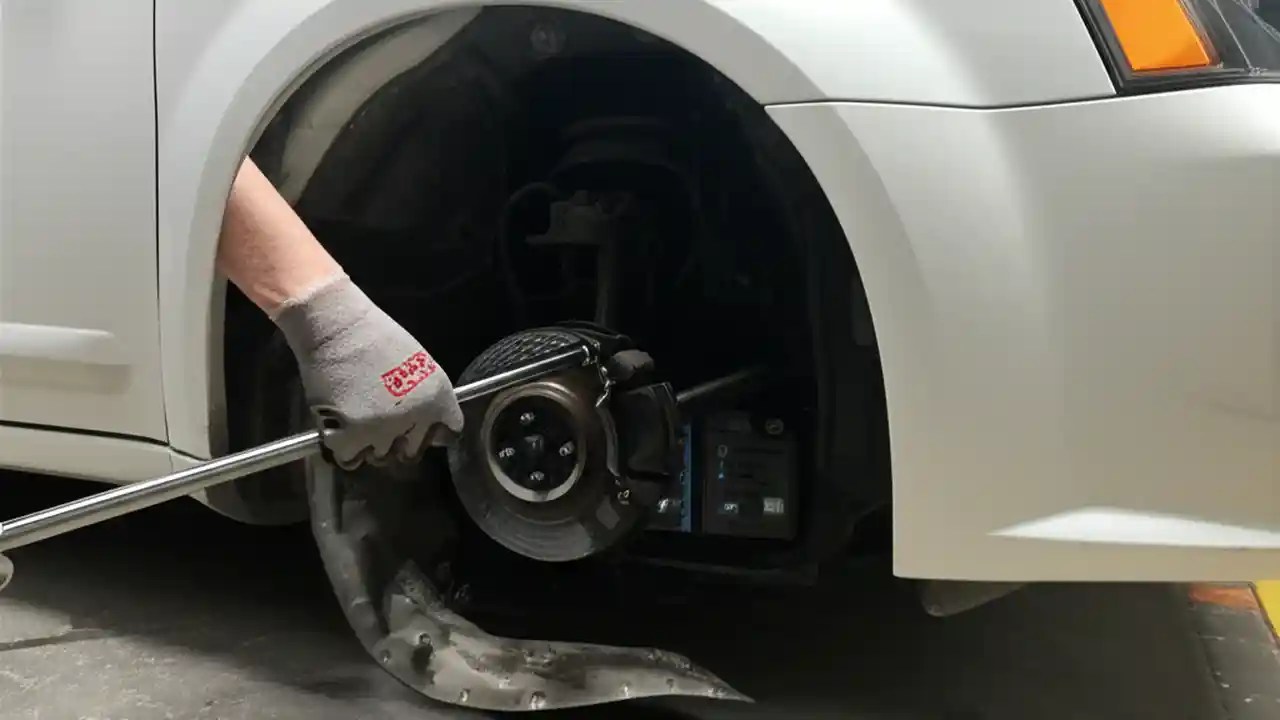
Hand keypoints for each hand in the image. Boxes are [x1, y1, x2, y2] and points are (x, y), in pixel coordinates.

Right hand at [272, 273, 463, 469]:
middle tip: (382, 424)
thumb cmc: (376, 338)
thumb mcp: (421, 365)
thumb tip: (438, 434)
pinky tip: (340, 425)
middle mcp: (415, 419)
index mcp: (437, 398)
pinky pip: (350, 458)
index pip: (449, 434)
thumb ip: (432, 400)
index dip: (431, 432)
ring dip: (371, 444)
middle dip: (400, 443)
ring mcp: (382, 430)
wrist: (336, 328)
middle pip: (412, 453)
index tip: (418, 426)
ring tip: (357, 419)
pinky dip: (345, 447)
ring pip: (381, 457)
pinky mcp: (349, 436)